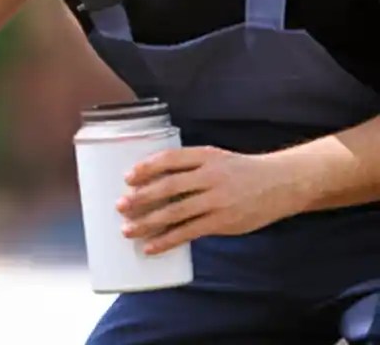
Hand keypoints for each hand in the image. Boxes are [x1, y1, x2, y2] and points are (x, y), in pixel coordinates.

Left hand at [116, 146, 304, 254]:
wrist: (283, 183)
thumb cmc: (242, 171)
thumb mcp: (217, 159)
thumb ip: (190, 167)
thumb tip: (151, 182)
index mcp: (206, 156)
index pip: (169, 159)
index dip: (146, 167)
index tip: (127, 177)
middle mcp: (210, 176)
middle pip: (169, 186)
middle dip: (142, 197)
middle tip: (120, 206)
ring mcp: (217, 200)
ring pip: (176, 212)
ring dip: (148, 222)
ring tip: (128, 230)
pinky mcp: (223, 222)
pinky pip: (189, 232)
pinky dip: (167, 240)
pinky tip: (151, 247)